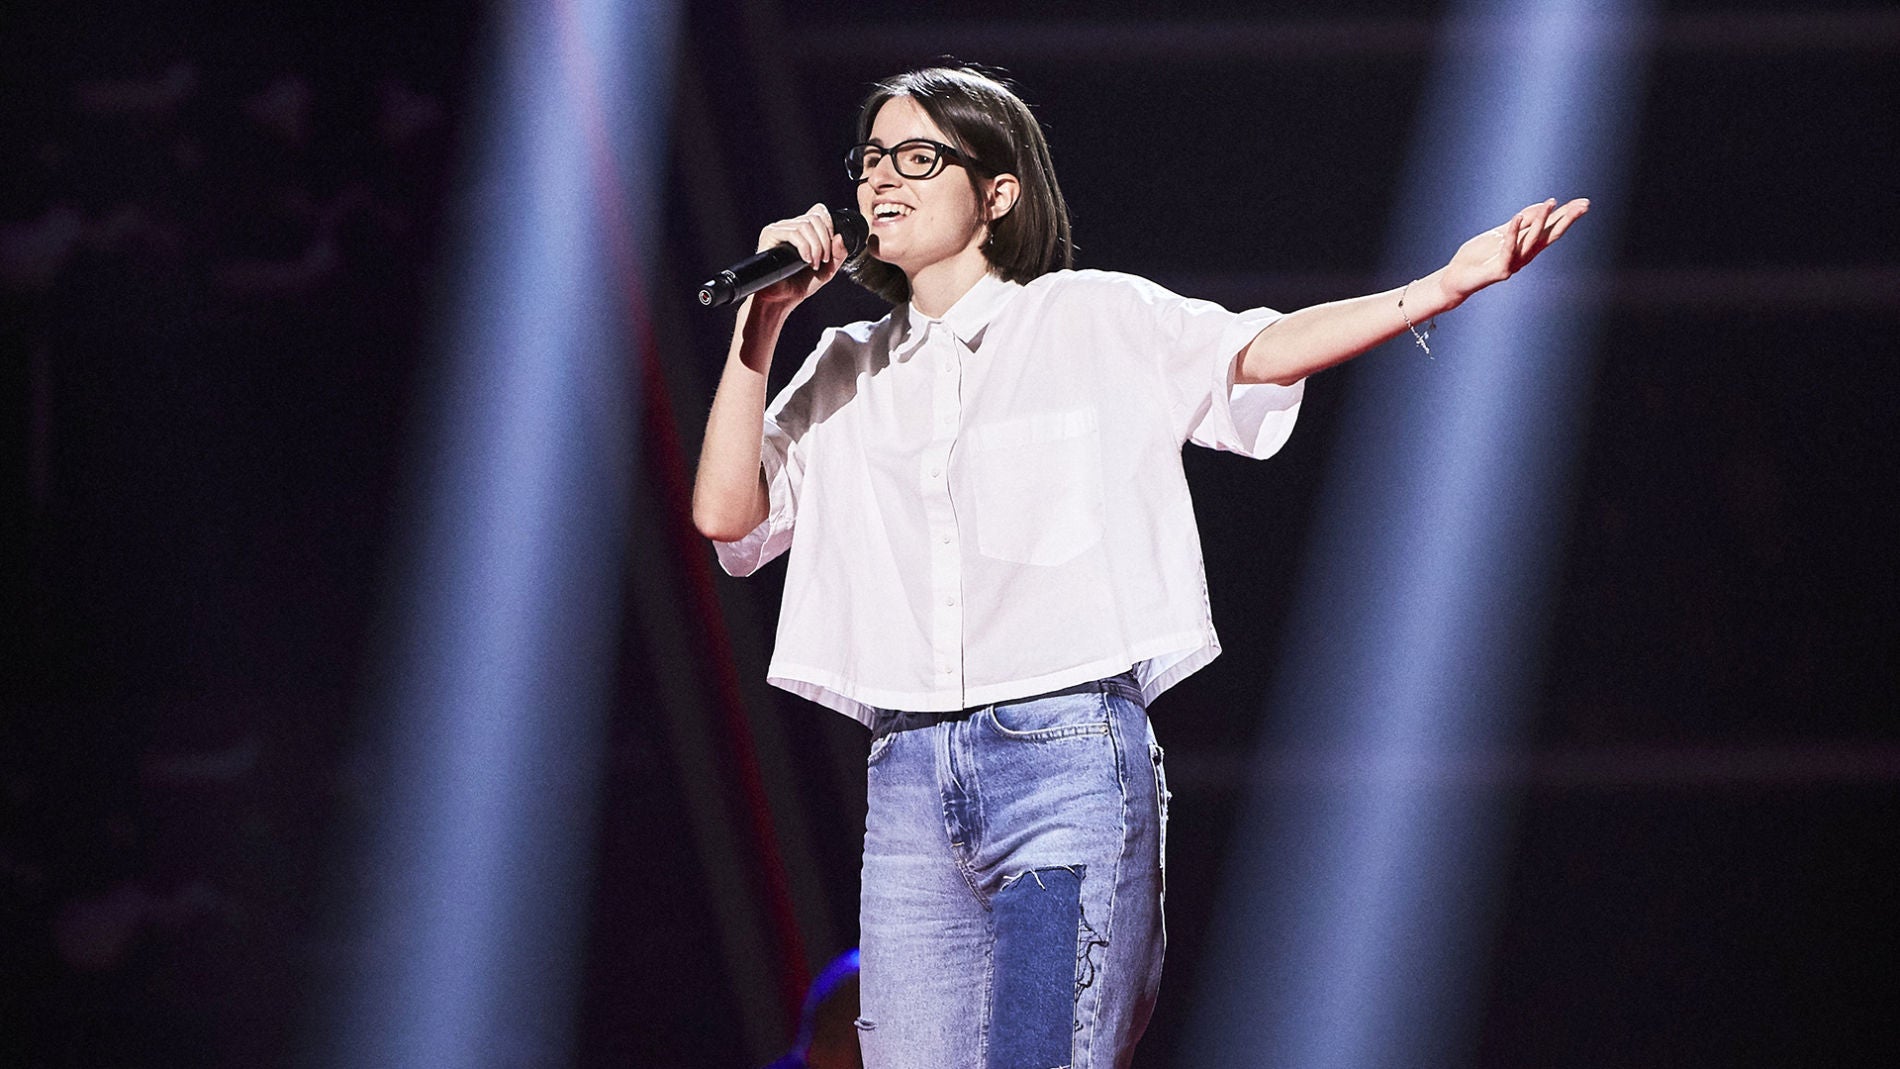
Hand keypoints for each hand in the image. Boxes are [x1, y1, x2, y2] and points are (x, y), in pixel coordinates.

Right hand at [751, 203, 848, 309]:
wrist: (781, 299)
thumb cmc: (800, 285)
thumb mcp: (826, 270)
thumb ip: (837, 255)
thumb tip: (839, 237)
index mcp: (802, 230)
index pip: (818, 211)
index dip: (829, 225)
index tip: (831, 248)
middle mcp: (790, 226)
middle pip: (815, 218)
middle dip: (825, 240)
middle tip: (823, 261)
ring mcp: (779, 229)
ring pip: (806, 225)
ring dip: (816, 246)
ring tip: (814, 264)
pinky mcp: (770, 235)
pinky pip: (793, 233)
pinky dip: (805, 247)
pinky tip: (806, 260)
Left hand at [1441, 197, 1589, 303]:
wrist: (1457, 277)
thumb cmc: (1478, 256)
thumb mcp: (1501, 234)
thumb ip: (1520, 223)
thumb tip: (1542, 207)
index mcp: (1527, 246)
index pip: (1551, 228)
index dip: (1567, 215)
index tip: (1584, 202)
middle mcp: (1525, 255)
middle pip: (1550, 235)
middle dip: (1566, 219)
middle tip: (1584, 205)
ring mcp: (1514, 263)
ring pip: (1532, 239)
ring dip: (1541, 220)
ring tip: (1550, 202)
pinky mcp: (1500, 270)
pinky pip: (1508, 248)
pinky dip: (1513, 233)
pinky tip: (1517, 218)